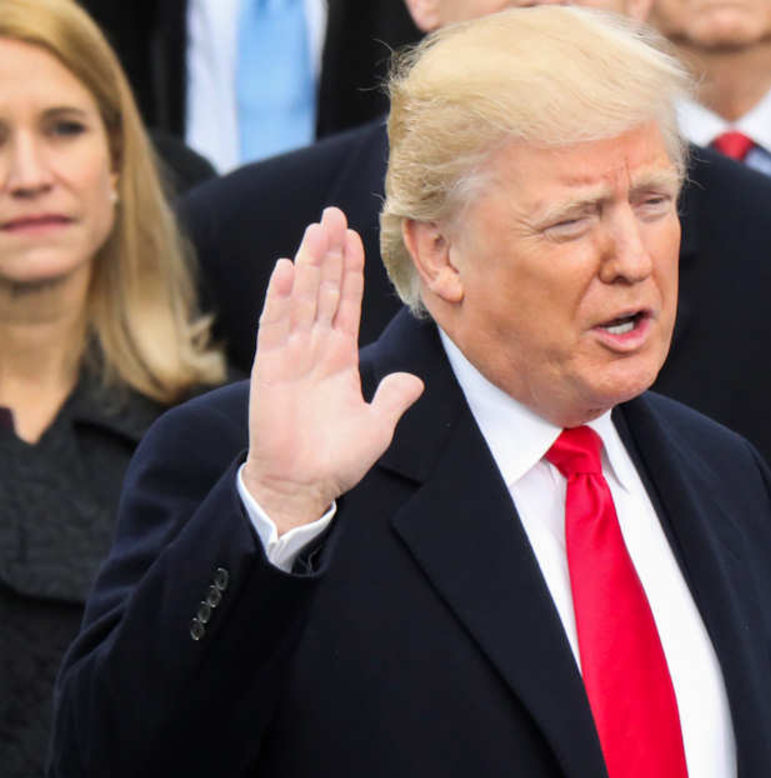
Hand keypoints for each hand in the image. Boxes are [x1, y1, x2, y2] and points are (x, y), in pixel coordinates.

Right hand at [242, 207, 423, 531]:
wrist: (302, 486)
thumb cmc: (335, 459)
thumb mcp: (377, 425)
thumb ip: (393, 398)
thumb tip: (414, 381)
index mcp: (339, 357)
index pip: (346, 302)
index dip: (349, 269)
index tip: (353, 235)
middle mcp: (314, 349)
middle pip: (323, 289)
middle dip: (329, 252)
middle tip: (333, 213)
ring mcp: (291, 355)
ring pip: (302, 298)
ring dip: (308, 263)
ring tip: (316, 228)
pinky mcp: (271, 369)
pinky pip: (276, 327)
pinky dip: (280, 298)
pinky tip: (285, 269)